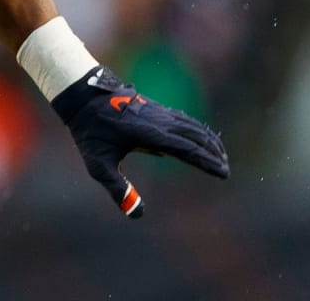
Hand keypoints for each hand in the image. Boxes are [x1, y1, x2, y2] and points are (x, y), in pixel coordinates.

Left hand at [51, 66, 228, 217]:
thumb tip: (137, 214)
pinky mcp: (155, 108)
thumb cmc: (89, 131)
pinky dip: (198, 129)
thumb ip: (117, 189)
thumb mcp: (98, 164)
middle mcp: (159, 121)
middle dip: (214, 153)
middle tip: (226, 170)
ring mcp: (158, 112)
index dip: (207, 162)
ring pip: (192, 126)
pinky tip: (201, 137)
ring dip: (209, 140)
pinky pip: (183, 119)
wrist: (83, 96)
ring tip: (221, 155)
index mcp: (150, 134)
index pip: (187, 149)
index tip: (224, 173)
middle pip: (196, 137)